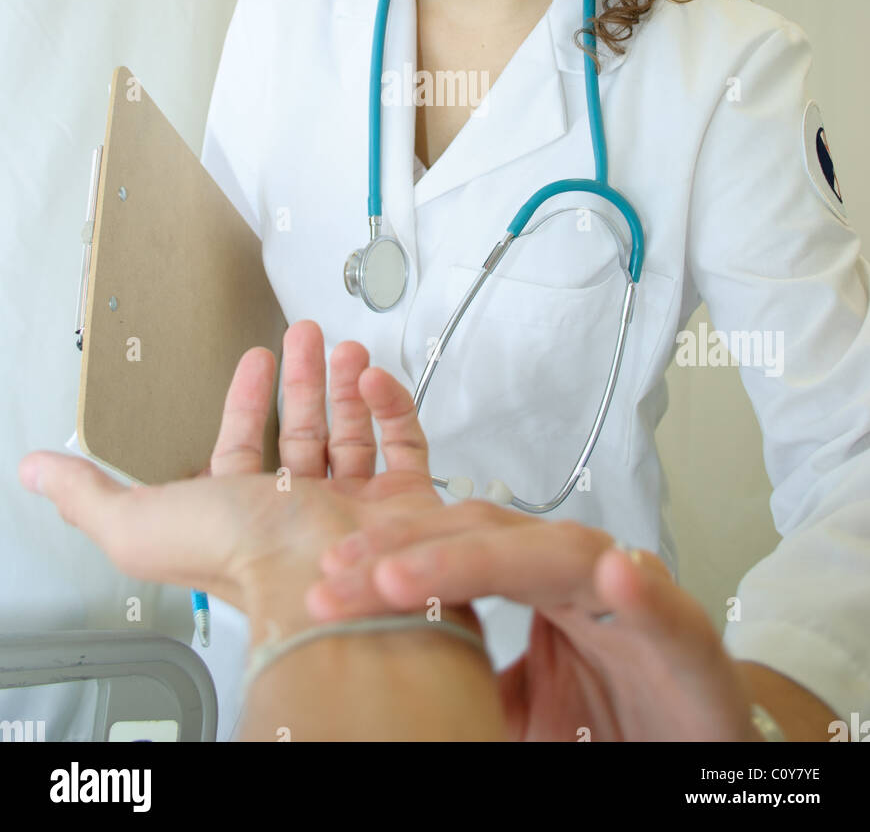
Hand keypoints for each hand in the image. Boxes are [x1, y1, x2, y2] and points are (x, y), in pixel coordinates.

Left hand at [18, 321, 444, 618]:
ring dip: (346, 385)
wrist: (322, 580)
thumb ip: (90, 496)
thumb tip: (40, 472)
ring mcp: (352, 508)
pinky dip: (390, 406)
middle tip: (306, 334)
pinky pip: (403, 445)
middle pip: (302, 432)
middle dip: (302, 378)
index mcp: (242, 515)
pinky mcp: (403, 503)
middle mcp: (298, 512)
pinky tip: (372, 377)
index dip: (246, 400)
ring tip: (344, 348)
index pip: (242, 446)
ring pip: (352, 434)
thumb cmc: (238, 557)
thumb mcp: (137, 523)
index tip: (255, 358)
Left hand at [305, 503, 761, 741]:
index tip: (325, 576)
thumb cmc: (616, 714)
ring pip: (555, 556)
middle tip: (342, 569)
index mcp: (531, 581)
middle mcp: (573, 571)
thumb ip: (464, 672)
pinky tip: (616, 576)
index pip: (452, 552)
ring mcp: (629, 595)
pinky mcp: (685, 632)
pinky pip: (660, 605)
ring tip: (412, 575)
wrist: (704, 739)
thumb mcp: (518, 702)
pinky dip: (637, 590)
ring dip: (484, 560)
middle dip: (409, 550)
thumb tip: (382, 675)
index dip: (389, 557)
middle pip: (485, 539)